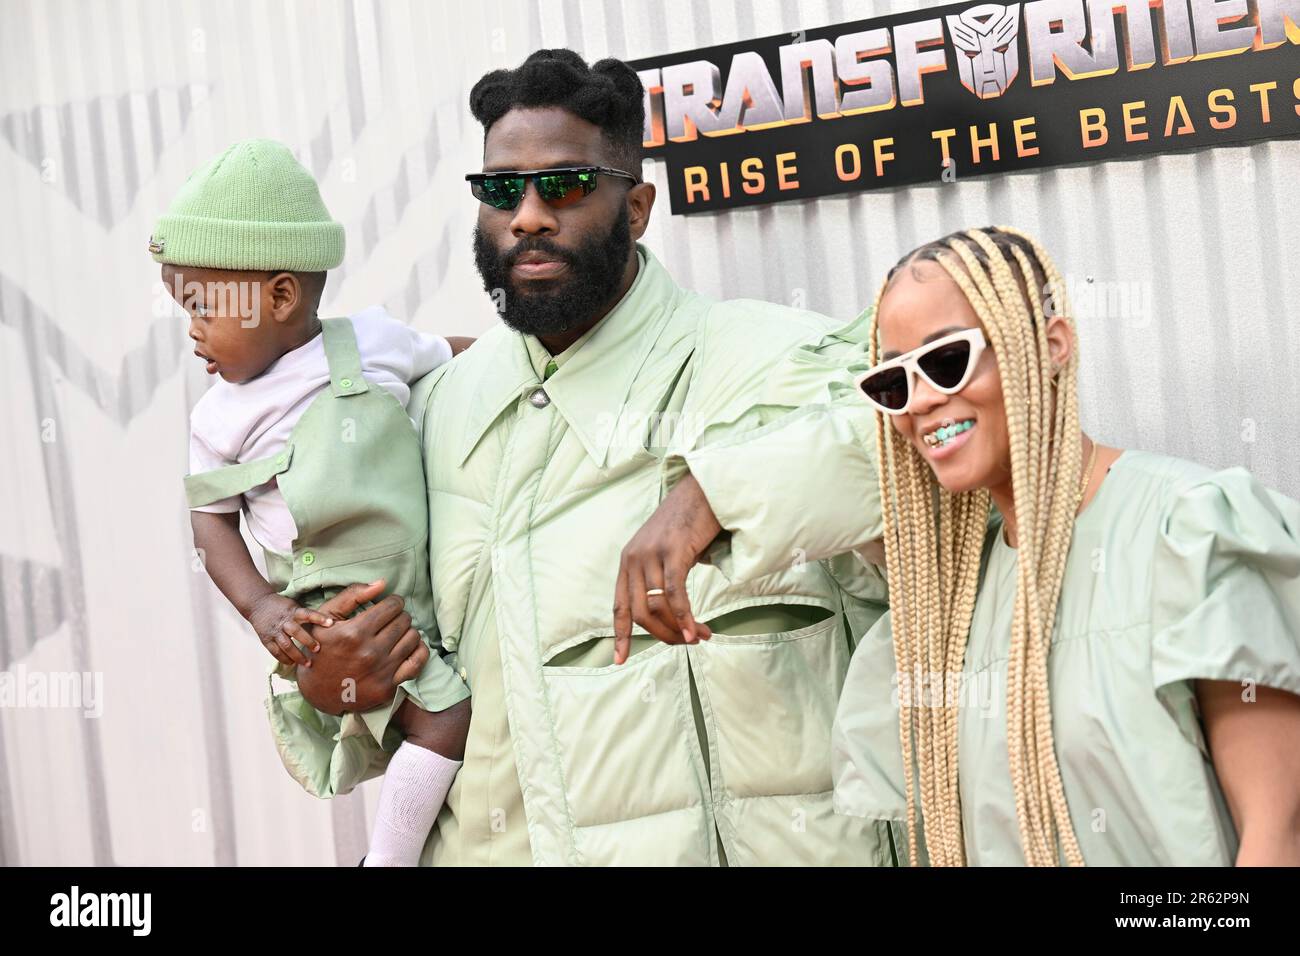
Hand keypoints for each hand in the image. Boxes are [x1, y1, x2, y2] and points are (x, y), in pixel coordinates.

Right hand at [246, 593, 331, 667]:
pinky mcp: (266, 640)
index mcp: (292, 611)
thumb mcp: (294, 605)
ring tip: (307, 664)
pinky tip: (292, 663)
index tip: (331, 623)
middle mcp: (283, 621)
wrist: (257, 604)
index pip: (307, 614)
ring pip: (286, 645)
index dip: (319, 618)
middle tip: (318, 649)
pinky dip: (284, 659)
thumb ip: (306, 615)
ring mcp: (274, 631)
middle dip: (308, 641)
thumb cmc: (281, 606)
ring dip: (297, 656)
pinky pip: (275, 652)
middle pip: (296, 632)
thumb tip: (328, 623)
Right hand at [295, 579, 428, 715]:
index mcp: (354, 633)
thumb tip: (383, 583)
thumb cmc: (320, 647)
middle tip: (390, 620)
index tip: (388, 606)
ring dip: (407, 632)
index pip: (392, 606)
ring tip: (395, 633)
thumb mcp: (326, 617)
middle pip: (404, 620)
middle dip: (398, 616)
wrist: (316, 690)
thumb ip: (352, 595)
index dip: (393, 602)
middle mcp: (369, 653)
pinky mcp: (387, 688)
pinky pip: (417, 663)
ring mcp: (380, 672)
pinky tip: (410, 646)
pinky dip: (419, 650)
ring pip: (413, 638)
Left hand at [613, 473, 719, 664]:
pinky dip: (685, 616)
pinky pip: (674, 593)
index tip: (619, 660)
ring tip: (701, 636)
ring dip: (681, 627)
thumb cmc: (688, 525)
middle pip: (640, 614)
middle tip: (687, 643)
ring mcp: (652, 554)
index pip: (620, 607)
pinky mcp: (672, 550)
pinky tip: (695, 631)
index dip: (620, 636)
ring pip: (658, 606)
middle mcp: (634, 559)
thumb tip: (671, 614)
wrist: (702, 491)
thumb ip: (660, 579)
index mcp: (628, 562)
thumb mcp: (665, 552)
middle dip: (664, 635)